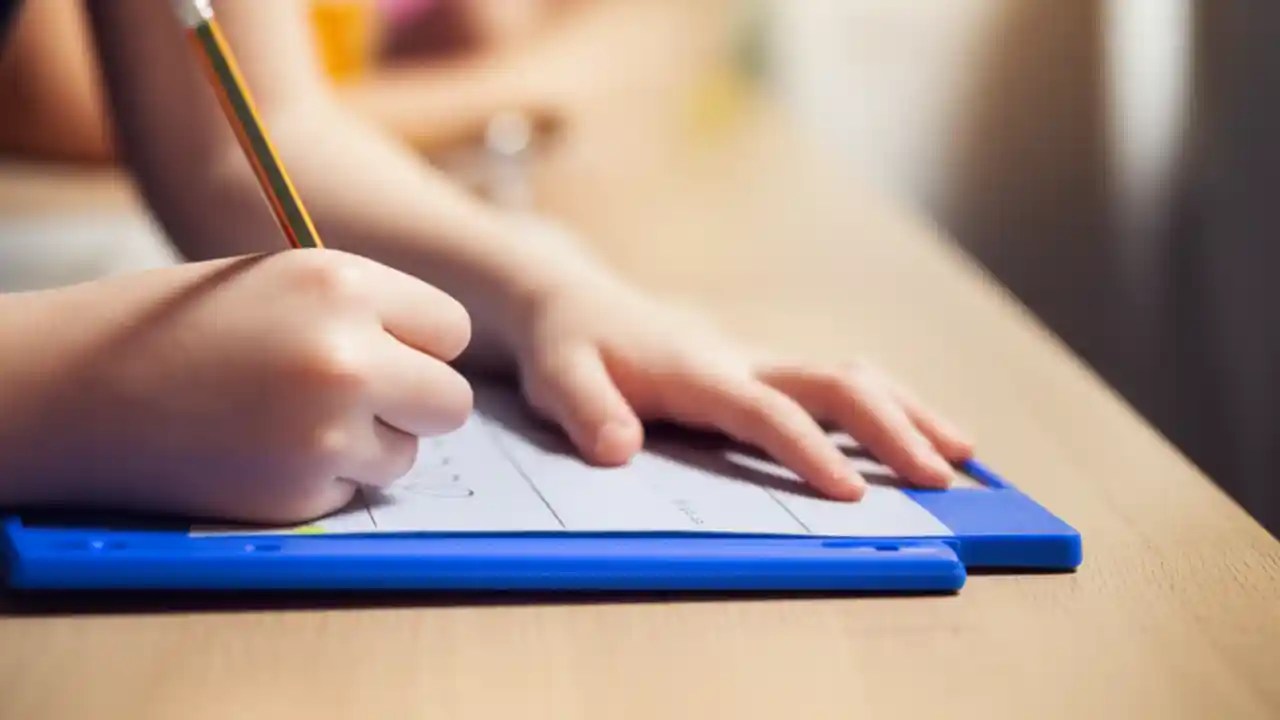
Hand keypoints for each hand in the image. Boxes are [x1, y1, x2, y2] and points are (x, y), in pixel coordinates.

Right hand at [0, 250, 471, 522]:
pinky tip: (261, 452)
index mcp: (343, 284)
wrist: (82, 388)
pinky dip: (321, 480)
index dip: (422, 344)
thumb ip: (367, 310)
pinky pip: (353, 490)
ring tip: (290, 419)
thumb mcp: (283, 281)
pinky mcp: (300, 493)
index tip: (392, 350)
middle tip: (365, 399)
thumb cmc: (186, 324)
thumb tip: (443, 358)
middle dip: (417, 405)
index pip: (452, 330)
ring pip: (406, 455)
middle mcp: (347, 357)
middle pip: (452, 403)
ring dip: (368, 446)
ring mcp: (326, 432)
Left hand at [510, 264, 972, 500]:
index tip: (851, 494)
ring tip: (964, 454)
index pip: (766, 410)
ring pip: (850, 376)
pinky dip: (885, 406)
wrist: (572, 297)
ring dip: (907, 412)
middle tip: (942, 480)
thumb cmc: (567, 344)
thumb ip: (587, 411)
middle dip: (891, 429)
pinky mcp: (761, 368)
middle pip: (833, 383)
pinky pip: (835, 383)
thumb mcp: (557, 378)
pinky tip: (914, 432)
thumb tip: (620, 449)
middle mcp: (740, 359)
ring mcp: (756, 360)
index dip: (808, 451)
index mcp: (698, 370)